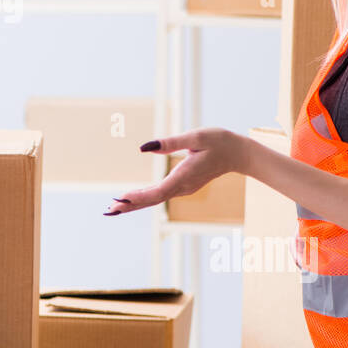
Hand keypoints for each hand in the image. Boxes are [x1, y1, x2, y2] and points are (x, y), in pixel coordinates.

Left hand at [104, 127, 247, 215]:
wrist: (238, 153)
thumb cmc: (218, 142)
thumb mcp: (195, 137)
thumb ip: (170, 143)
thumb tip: (144, 147)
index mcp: (184, 176)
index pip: (157, 192)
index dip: (138, 197)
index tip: (121, 198)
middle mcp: (182, 187)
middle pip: (153, 200)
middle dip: (130, 205)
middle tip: (108, 211)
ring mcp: (183, 188)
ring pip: (155, 199)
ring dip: (134, 204)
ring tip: (113, 208)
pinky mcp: (183, 186)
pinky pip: (160, 195)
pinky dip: (144, 198)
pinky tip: (131, 199)